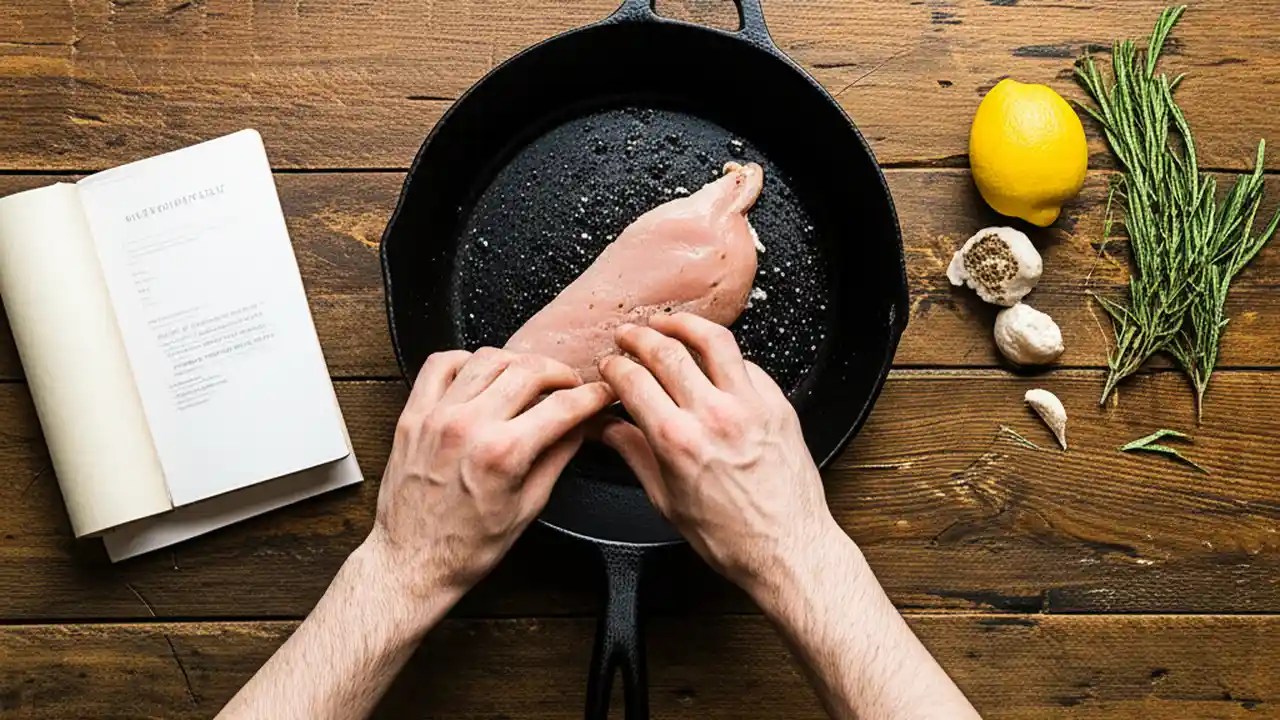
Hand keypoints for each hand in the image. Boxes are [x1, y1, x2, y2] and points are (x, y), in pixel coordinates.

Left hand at [365, 348, 613, 616]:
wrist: (411, 563)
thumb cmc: (467, 547)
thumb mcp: (528, 507)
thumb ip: (557, 457)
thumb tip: (579, 425)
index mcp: (503, 454)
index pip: (562, 406)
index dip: (592, 396)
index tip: (602, 393)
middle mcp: (469, 426)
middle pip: (529, 370)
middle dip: (560, 373)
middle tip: (570, 385)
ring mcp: (437, 416)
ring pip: (488, 358)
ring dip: (518, 363)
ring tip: (530, 379)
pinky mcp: (413, 415)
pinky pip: (440, 364)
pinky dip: (466, 360)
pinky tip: (480, 374)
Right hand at [597, 313, 839, 593]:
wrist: (787, 548)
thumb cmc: (729, 536)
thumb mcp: (665, 500)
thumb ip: (633, 453)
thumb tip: (606, 428)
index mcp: (677, 441)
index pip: (634, 381)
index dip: (614, 367)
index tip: (610, 365)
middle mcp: (714, 415)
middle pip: (667, 350)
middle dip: (639, 336)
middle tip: (628, 335)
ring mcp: (750, 405)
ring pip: (713, 340)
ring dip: (684, 324)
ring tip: (667, 323)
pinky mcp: (778, 405)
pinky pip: (747, 364)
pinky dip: (723, 355)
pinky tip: (711, 358)